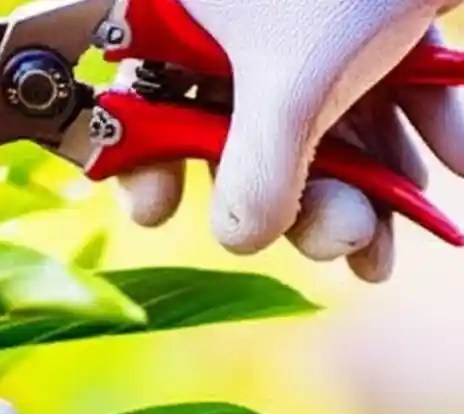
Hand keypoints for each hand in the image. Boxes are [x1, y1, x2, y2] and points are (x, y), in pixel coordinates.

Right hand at [117, 1, 463, 282]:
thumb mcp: (296, 83)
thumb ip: (256, 172)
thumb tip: (238, 237)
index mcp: (178, 7)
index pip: (133, 86)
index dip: (140, 154)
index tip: (159, 208)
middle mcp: (230, 10)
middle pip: (233, 119)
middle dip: (293, 195)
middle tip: (334, 239)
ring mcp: (303, 12)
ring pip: (311, 113)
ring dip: (360, 183)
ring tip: (393, 237)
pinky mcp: (369, 9)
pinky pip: (375, 78)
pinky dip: (412, 123)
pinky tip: (450, 160)